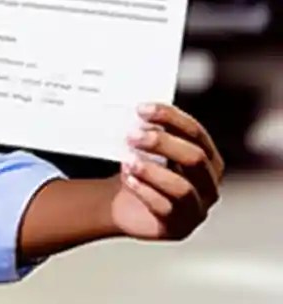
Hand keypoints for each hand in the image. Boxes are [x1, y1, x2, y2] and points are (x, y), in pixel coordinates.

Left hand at [110, 103, 223, 240]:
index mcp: (208, 159)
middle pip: (194, 158)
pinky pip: (164, 208)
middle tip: (132, 135)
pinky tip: (128, 180)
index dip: (170, 118)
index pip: (196, 133)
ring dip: (152, 171)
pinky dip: (144, 191)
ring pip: (182, 187)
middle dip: (162, 143)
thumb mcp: (150, 151)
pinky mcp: (178, 227)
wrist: (126, 208)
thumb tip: (138, 115)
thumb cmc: (142, 173)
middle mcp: (209, 184)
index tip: (142, 109)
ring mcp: (197, 208)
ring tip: (127, 161)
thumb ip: (151, 134)